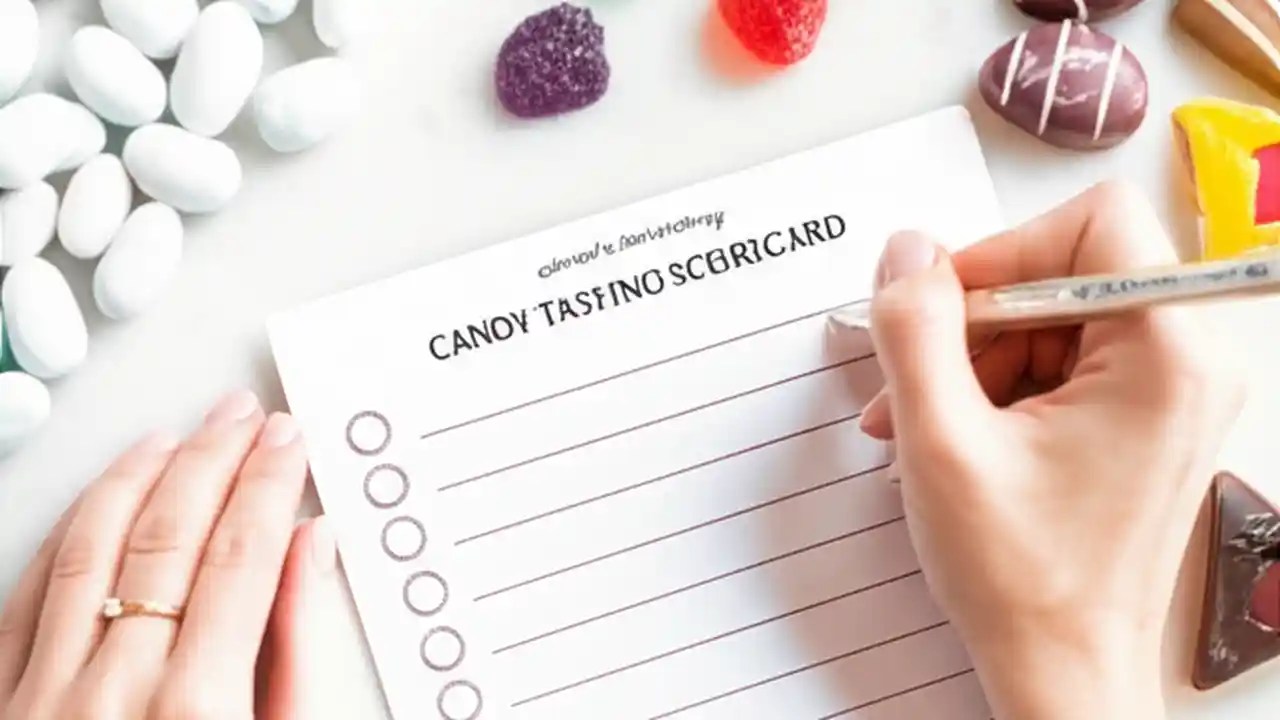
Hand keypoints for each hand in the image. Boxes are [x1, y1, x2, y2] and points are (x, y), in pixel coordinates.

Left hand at [0, 391, 331, 719]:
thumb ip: (293, 652)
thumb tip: (308, 551)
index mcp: (199, 705)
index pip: (242, 554)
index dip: (270, 483)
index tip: (287, 442)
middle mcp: (114, 690)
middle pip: (168, 536)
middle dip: (215, 459)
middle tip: (242, 417)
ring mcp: (46, 695)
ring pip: (90, 548)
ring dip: (139, 477)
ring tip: (176, 438)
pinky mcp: (4, 703)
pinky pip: (29, 592)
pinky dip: (72, 531)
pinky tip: (104, 499)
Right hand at [856, 183, 1243, 718]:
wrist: (1061, 668)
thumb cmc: (1025, 581)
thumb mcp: (940, 441)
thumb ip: (914, 330)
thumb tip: (907, 253)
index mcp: (1166, 355)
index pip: (1091, 224)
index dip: (1000, 253)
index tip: (943, 307)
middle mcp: (1186, 364)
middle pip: (1061, 273)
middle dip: (973, 325)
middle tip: (919, 382)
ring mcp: (1167, 394)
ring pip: (1048, 320)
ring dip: (973, 363)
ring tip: (924, 425)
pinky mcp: (1141, 418)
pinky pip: (1058, 363)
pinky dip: (996, 390)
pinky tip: (952, 436)